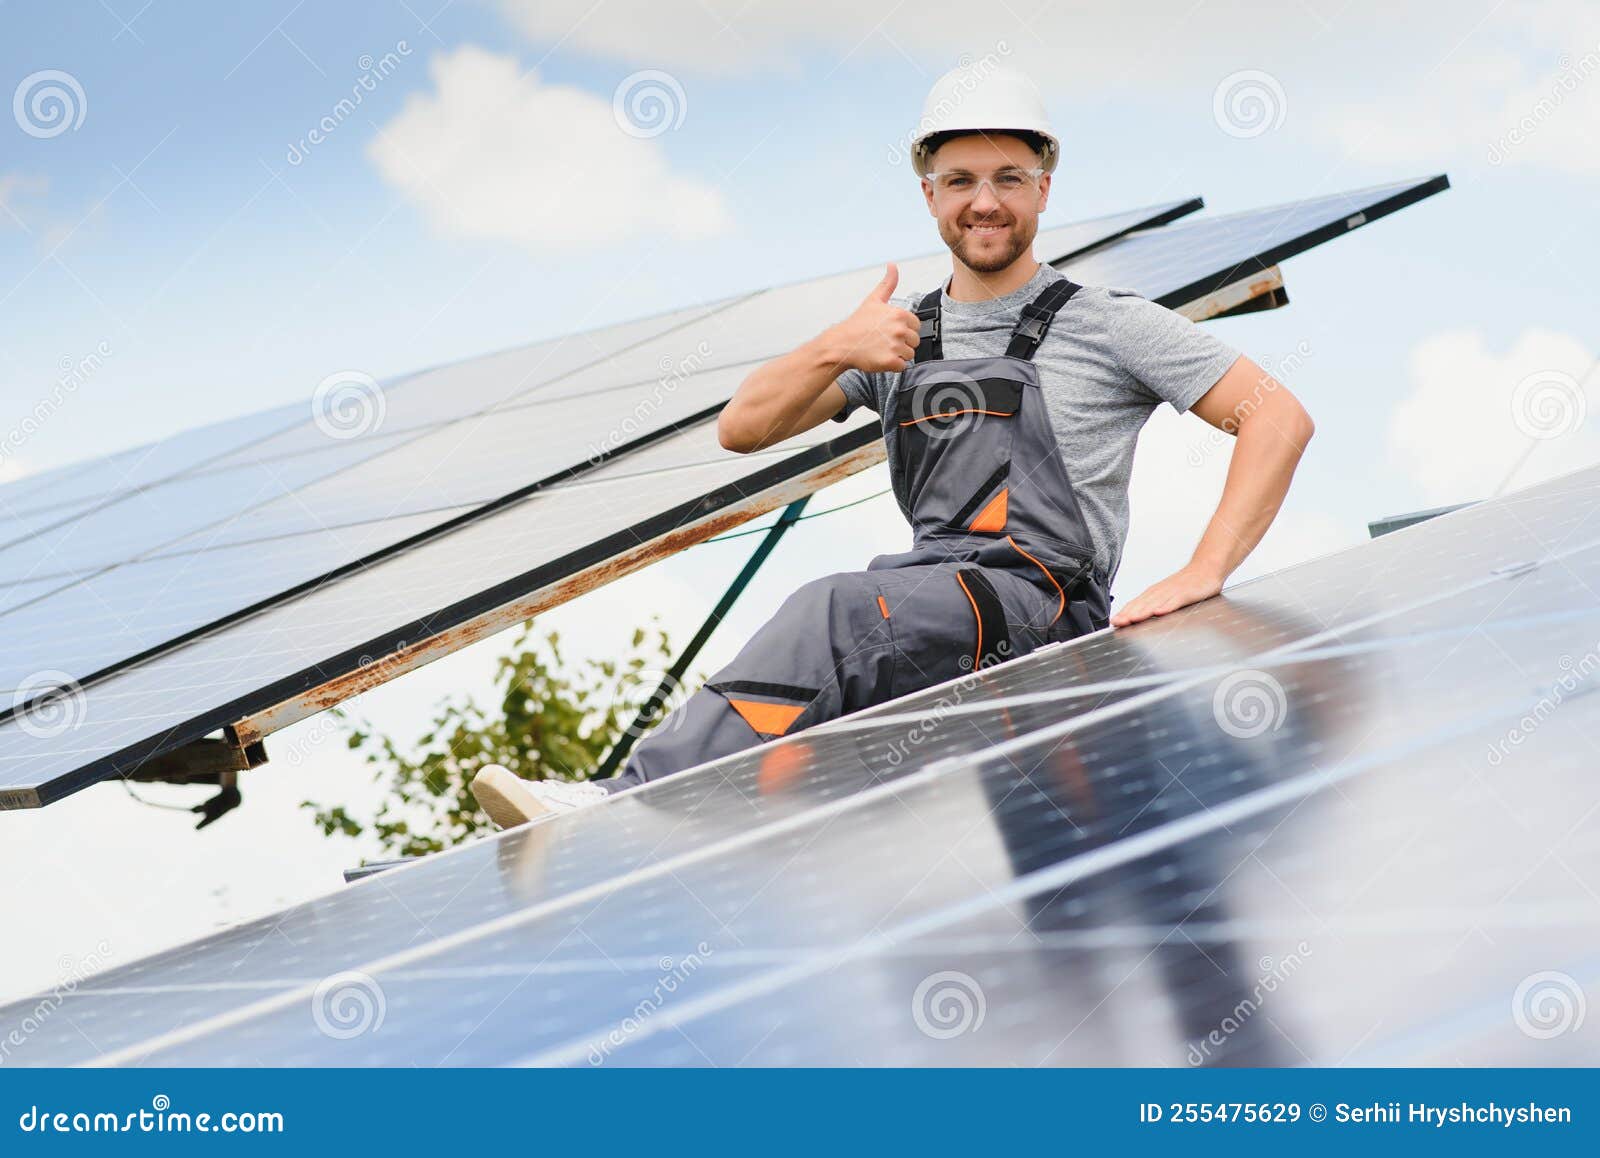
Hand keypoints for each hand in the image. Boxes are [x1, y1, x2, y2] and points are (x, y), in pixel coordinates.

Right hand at [825, 263, 920, 372]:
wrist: (841, 344)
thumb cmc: (857, 324)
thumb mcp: (874, 300)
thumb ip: (888, 284)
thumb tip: (893, 265)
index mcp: (900, 314)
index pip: (916, 326)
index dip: (904, 330)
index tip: (889, 331)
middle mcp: (900, 329)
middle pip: (914, 341)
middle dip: (902, 343)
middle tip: (884, 342)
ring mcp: (895, 346)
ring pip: (909, 355)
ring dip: (898, 355)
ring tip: (881, 350)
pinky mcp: (890, 361)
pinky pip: (902, 367)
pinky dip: (892, 366)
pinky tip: (880, 358)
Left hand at [1110, 563, 1225, 627]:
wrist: (1205, 568)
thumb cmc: (1186, 584)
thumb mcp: (1167, 595)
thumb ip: (1153, 605)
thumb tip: (1138, 616)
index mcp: (1154, 593)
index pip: (1135, 604)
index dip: (1124, 613)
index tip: (1113, 622)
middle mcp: (1160, 592)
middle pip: (1141, 604)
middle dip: (1128, 614)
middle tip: (1117, 623)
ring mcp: (1173, 592)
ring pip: (1155, 602)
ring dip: (1143, 611)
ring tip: (1132, 619)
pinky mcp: (1186, 593)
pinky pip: (1175, 601)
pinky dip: (1167, 606)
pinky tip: (1159, 612)